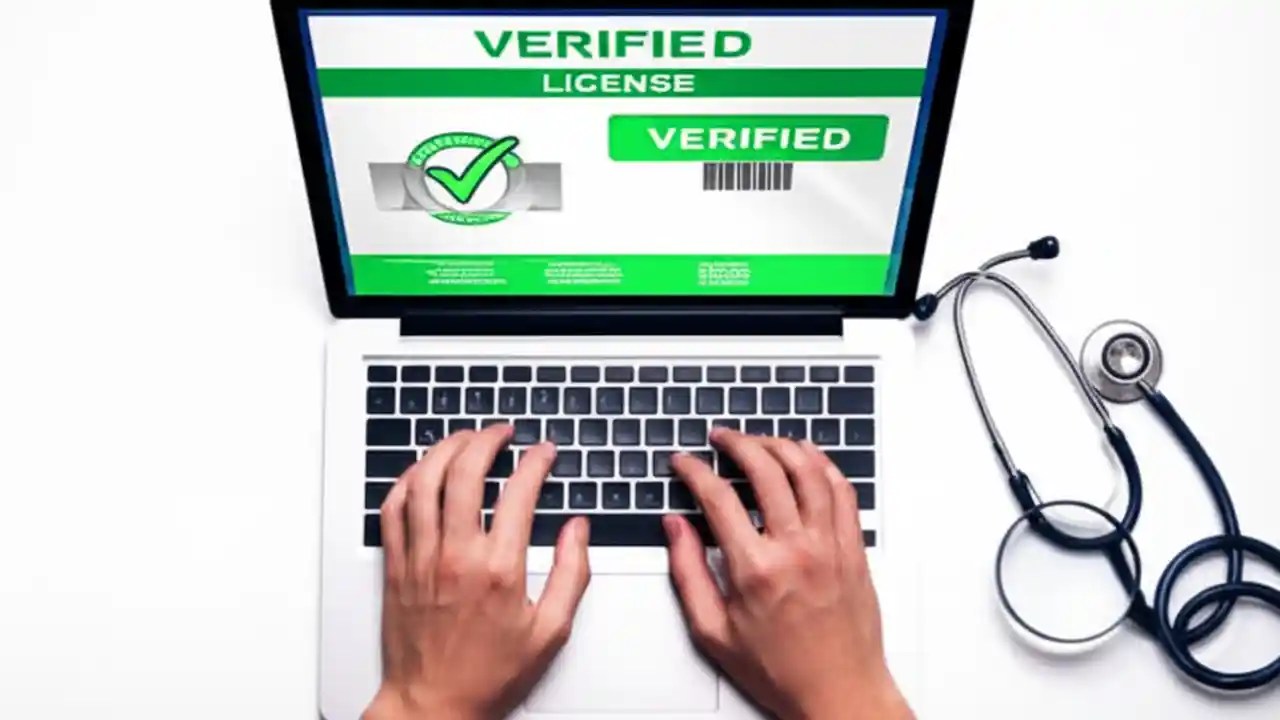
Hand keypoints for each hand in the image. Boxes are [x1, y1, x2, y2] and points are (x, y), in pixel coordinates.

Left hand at [364, 426, 590, 719]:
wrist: (434, 705)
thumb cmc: (488, 675)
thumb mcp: (550, 632)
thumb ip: (572, 574)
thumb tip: (578, 530)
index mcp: (499, 569)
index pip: (519, 492)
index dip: (535, 462)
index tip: (543, 453)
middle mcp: (456, 556)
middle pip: (465, 471)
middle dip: (486, 440)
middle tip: (501, 433)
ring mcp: (420, 558)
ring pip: (424, 481)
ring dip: (445, 449)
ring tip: (464, 440)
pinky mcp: (396, 566)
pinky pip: (393, 507)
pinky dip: (407, 480)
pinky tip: (423, 472)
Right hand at [665, 430, 910, 719]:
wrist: (839, 693)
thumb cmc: (780, 670)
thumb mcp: (713, 631)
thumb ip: (688, 572)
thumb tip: (674, 527)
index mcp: (755, 570)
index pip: (719, 498)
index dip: (695, 471)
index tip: (684, 462)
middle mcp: (796, 550)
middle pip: (766, 470)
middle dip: (738, 443)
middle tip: (721, 439)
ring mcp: (830, 546)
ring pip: (809, 471)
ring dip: (780, 445)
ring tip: (761, 441)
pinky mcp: (853, 549)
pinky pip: (842, 491)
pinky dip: (823, 465)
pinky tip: (807, 458)